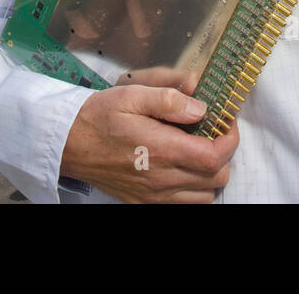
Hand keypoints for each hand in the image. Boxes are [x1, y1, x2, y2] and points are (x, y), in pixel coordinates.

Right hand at [61, 77, 237, 203]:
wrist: (69, 143)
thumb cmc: (99, 117)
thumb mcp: (132, 94)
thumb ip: (170, 99)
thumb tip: (201, 108)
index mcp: (161, 149)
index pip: (215, 156)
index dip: (230, 139)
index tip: (226, 123)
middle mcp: (161, 178)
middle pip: (216, 177)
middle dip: (223, 154)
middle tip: (213, 133)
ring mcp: (153, 195)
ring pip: (205, 195)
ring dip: (210, 174)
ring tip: (198, 150)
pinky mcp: (144, 203)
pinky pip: (184, 204)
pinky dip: (194, 189)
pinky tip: (183, 168)